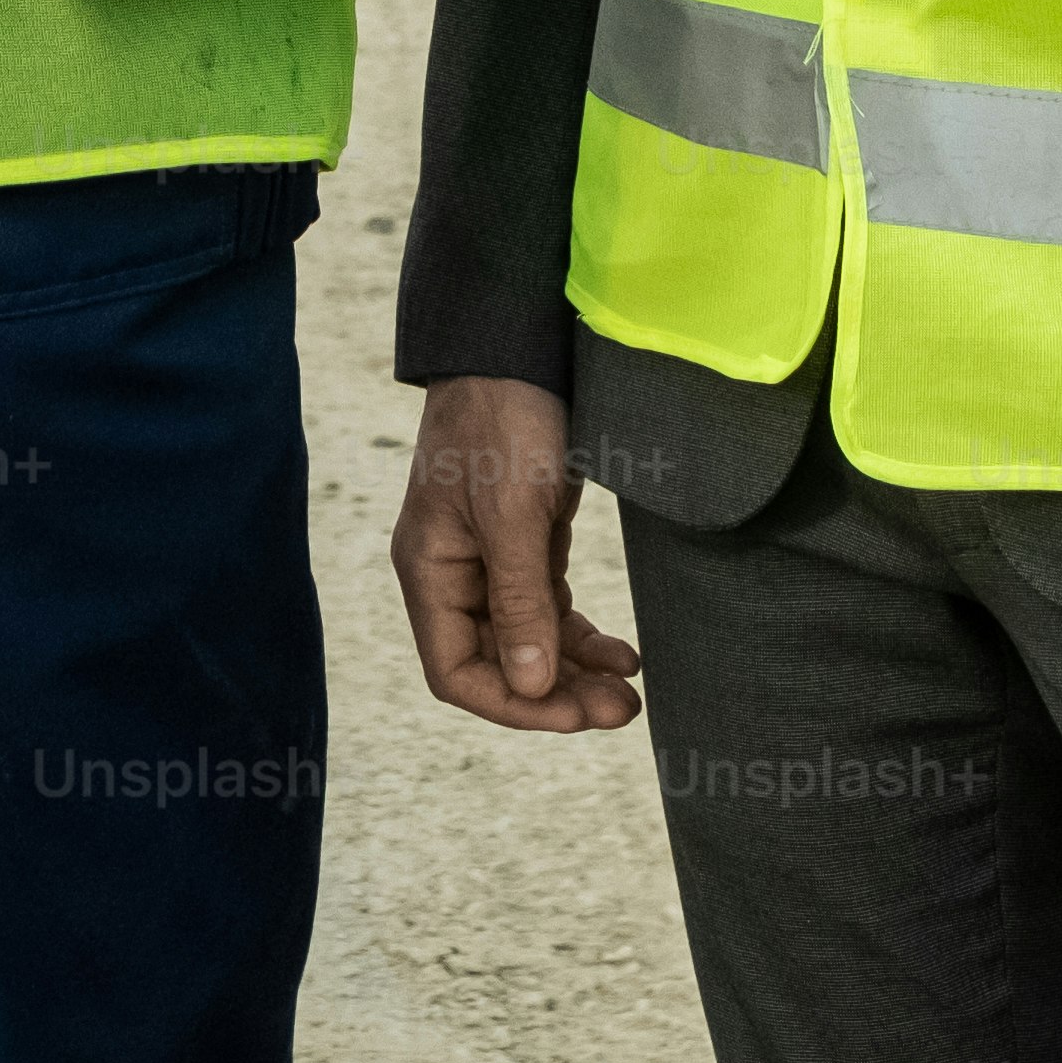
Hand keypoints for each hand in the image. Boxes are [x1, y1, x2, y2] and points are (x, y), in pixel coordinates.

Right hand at [392, 374, 643, 733]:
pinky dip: (583, 635)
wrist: (519, 346)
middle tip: (623, 709)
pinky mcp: (526, 540)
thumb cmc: (503, 420)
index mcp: (431, 571)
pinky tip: (622, 652)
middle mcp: (456, 573)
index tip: (574, 716)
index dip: (515, 705)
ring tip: (631, 692)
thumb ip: (519, 604)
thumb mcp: (513, 514)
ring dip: (577, 670)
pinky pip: (549, 608)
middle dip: (559, 693)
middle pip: (500, 663)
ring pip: (531, 641)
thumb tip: (532, 690)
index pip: (458, 671)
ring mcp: (491, 558)